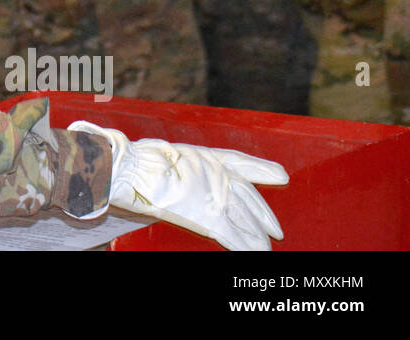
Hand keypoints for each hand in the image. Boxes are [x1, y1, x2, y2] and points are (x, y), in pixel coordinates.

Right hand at [68, 120, 287, 250]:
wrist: (129, 169)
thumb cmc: (137, 161)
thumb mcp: (163, 156)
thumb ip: (174, 163)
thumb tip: (171, 156)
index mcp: (204, 156)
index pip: (240, 160)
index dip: (262, 168)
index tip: (280, 175)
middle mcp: (216, 174)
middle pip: (248, 196)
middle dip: (262, 214)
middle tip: (276, 230)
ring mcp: (214, 195)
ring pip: (245, 219)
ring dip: (257, 235)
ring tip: (266, 247)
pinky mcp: (208, 217)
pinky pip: (234, 236)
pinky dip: (246, 246)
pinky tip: (256, 254)